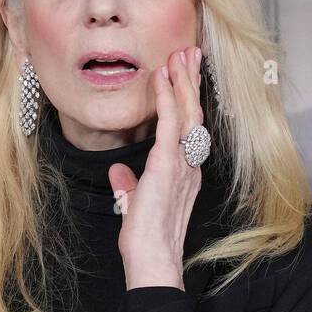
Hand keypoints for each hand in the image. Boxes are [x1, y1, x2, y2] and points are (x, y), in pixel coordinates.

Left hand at [107, 46, 204, 291]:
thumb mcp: (134, 205)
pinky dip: (167, 96)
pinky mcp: (168, 163)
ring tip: (181, 54)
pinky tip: (162, 75)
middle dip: (192, 82)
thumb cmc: (145, 240)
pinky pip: (170, 121)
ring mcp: (182, 163)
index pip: (187, 128)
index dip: (187, 100)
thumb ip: (128, 186)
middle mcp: (189, 165)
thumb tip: (117, 173)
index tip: (182, 75)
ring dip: (184, 80)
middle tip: (190, 53)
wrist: (152, 259)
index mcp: (184, 174)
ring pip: (188, 112)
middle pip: (194, 114)